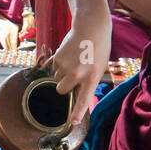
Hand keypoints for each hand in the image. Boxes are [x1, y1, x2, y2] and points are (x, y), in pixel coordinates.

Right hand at [47, 8, 110, 124]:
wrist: (91, 27)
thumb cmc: (97, 50)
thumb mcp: (98, 68)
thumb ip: (87, 82)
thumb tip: (73, 94)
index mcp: (91, 78)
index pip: (83, 100)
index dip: (77, 113)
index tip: (73, 122)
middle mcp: (77, 74)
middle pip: (61, 90)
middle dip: (64, 85)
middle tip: (73, 74)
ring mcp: (66, 66)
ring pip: (56, 79)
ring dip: (61, 73)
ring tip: (73, 60)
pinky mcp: (57, 57)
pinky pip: (52, 68)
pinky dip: (58, 64)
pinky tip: (68, 55)